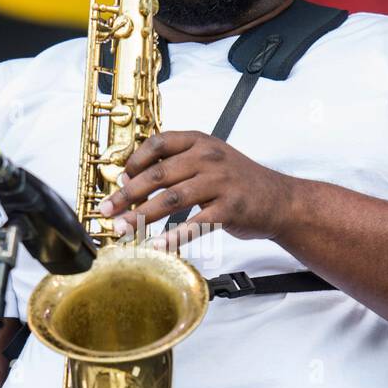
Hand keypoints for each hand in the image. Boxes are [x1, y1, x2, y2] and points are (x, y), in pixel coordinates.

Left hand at [96, 131, 289, 249]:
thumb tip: (132, 179)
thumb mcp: (210, 161)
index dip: (134, 161)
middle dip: (127, 194)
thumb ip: (177, 164)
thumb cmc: (239, 183)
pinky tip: (156, 246)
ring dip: (142, 216)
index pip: (158, 143)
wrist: (281, 201)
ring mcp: (220, 182)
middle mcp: (209, 157)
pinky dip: (173, 237)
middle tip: (107, 209)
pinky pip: (194, 224)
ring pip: (171, 198)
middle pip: (158, 174)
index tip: (119, 180)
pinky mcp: (229, 209)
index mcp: (201, 141)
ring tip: (122, 228)